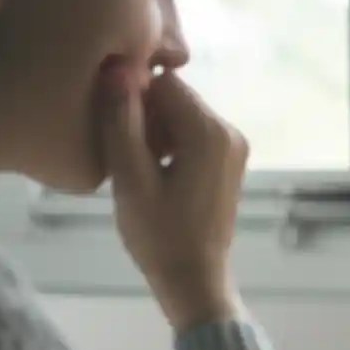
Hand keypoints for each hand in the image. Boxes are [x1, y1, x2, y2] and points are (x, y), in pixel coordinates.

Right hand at [100, 65, 246, 331]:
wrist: (195, 280)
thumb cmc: (160, 236)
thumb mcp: (130, 178)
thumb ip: (122, 122)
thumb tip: (118, 70)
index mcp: (210, 132)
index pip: (163, 83)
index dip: (132, 98)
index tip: (116, 132)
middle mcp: (230, 132)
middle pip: (175, 98)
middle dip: (146, 116)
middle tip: (126, 155)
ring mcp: (233, 148)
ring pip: (182, 116)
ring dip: (155, 132)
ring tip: (139, 169)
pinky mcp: (229, 163)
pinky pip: (193, 136)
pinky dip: (170, 146)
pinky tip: (155, 176)